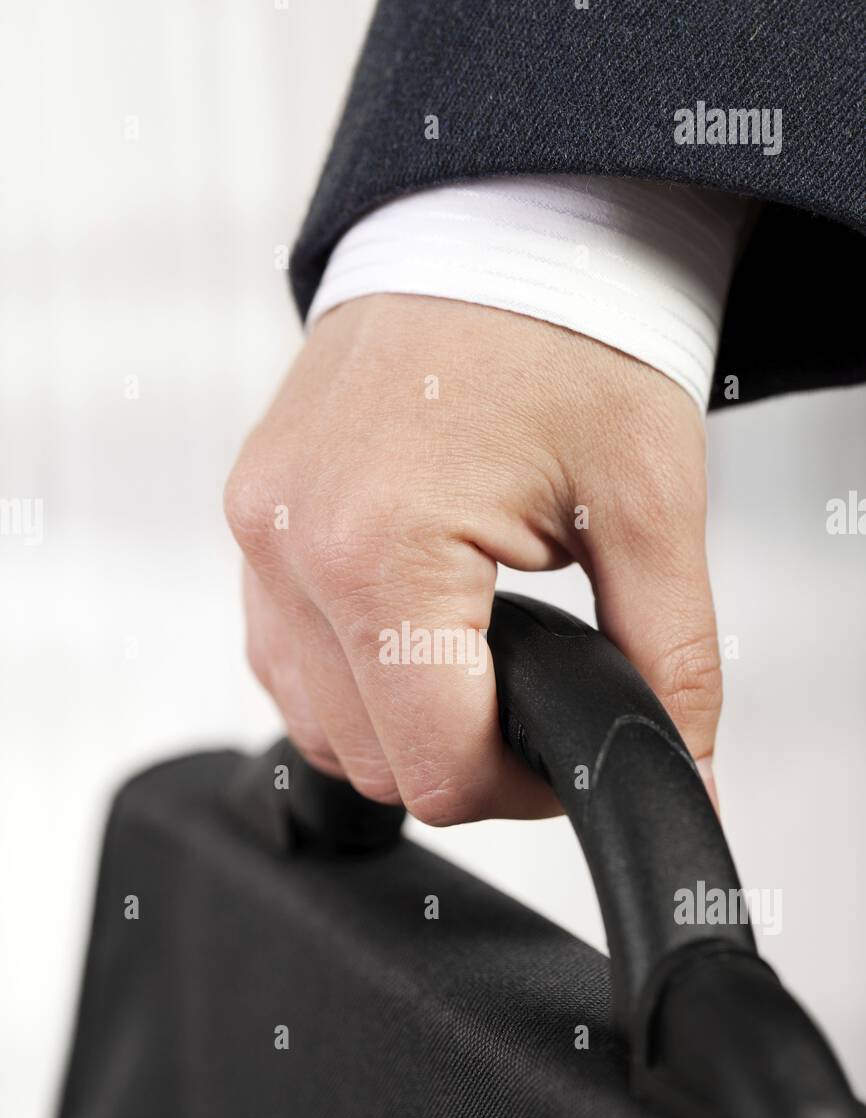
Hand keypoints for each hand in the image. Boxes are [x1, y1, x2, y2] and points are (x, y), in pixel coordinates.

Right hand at [225, 293, 719, 823]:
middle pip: (369, 759)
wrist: (501, 230)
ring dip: (399, 723)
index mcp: (380, 550)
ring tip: (476, 662)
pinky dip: (349, 674)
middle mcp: (294, 546)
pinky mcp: (255, 517)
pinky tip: (413, 631)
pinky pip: (283, 656)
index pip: (434, 766)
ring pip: (315, 721)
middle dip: (462, 758)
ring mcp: (261, 531)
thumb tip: (684, 768)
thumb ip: (670, 661)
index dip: (517, 791)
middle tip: (534, 706)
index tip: (560, 756)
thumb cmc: (568, 332)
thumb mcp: (649, 505)